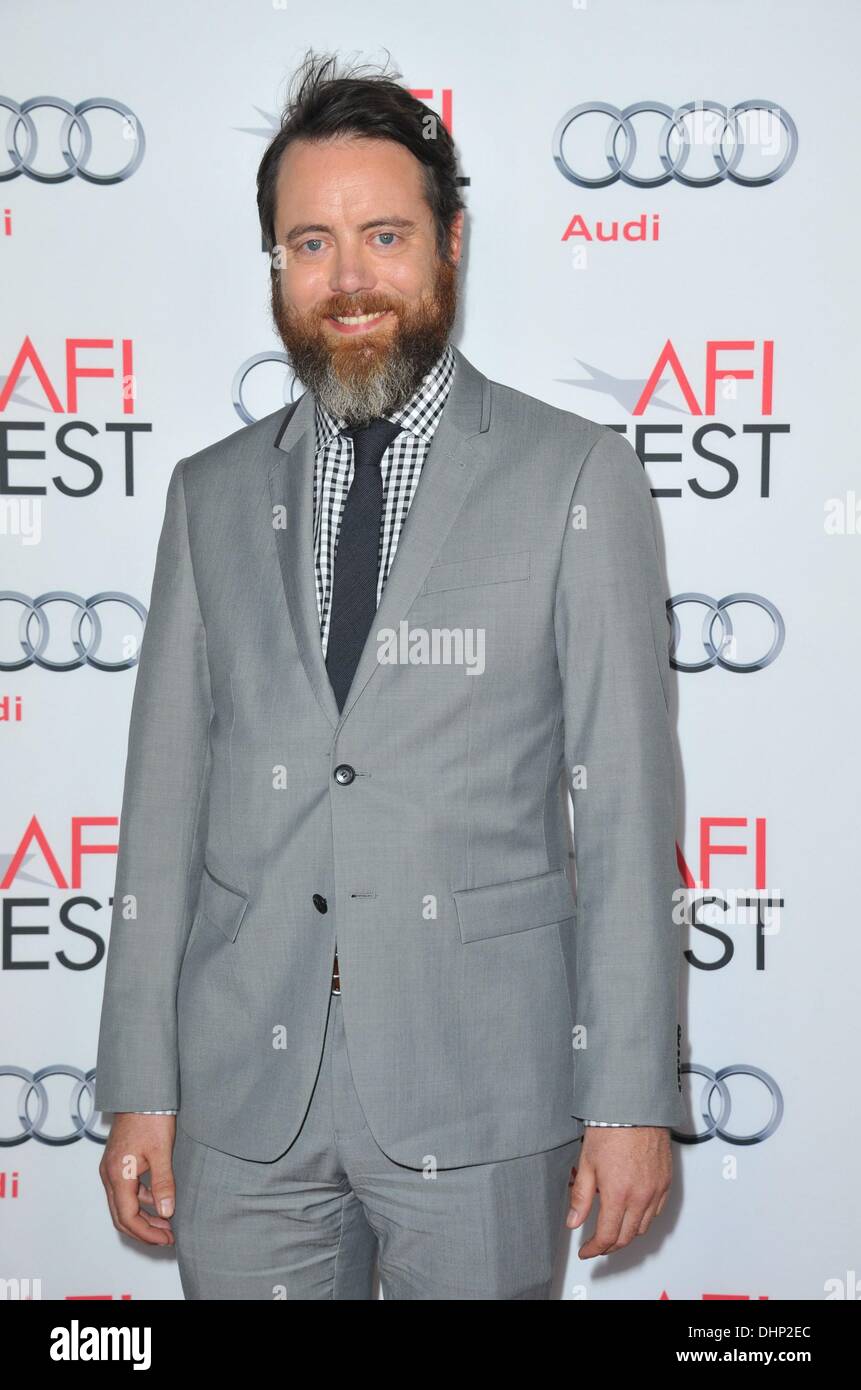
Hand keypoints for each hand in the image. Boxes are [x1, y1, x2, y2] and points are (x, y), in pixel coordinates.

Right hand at [99, 1113, 176, 1245]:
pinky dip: (142, 1202)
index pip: (127, 1217)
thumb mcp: (162, 1151)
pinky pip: (127, 1191)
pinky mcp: (119, 1163)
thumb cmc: (150, 1116)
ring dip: (144, 1217)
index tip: (167, 1239)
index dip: (147, 1233)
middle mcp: (109, 1175)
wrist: (141, 1091)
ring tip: (168, 1223)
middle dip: (144, 1230)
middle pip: (122, 1215)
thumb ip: (163, 1183)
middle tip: (168, 1237)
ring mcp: (112, 1169)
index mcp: (118, 1174)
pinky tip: (160, 1201)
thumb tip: (166, 1212)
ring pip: (123, 1205)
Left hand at [566, 1125, 671, 1257]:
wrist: (635, 1107)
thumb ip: (581, 1197)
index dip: (594, 1248)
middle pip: (626, 1237)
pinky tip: (632, 1213)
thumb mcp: (587, 1163)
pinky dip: (644, 1219)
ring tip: (613, 1230)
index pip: (607, 1236)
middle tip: (597, 1244)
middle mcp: (640, 1197)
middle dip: (609, 1246)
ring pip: (643, 1227)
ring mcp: (656, 1190)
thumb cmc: (610, 1129)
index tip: (586, 1250)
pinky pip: (657, 1211)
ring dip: (627, 1234)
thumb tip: (573, 1221)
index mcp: (618, 1194)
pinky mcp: (666, 1182)